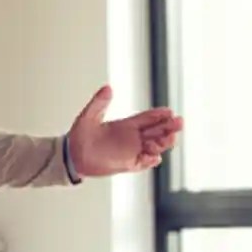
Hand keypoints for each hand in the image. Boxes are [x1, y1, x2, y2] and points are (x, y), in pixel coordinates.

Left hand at [66, 85, 182, 178]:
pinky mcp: (128, 164)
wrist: (72, 155)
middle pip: (157, 131)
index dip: (159, 115)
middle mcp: (132, 138)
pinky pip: (143, 163)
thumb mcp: (88, 116)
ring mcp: (132, 151)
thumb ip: (99, 103)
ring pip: (154, 146)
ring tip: (170, 137)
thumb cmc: (79, 135)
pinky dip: (150, 160)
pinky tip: (154, 157)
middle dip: (169, 126)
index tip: (169, 112)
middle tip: (179, 122)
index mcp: (126, 125)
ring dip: (164, 142)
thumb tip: (107, 87)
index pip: (148, 118)